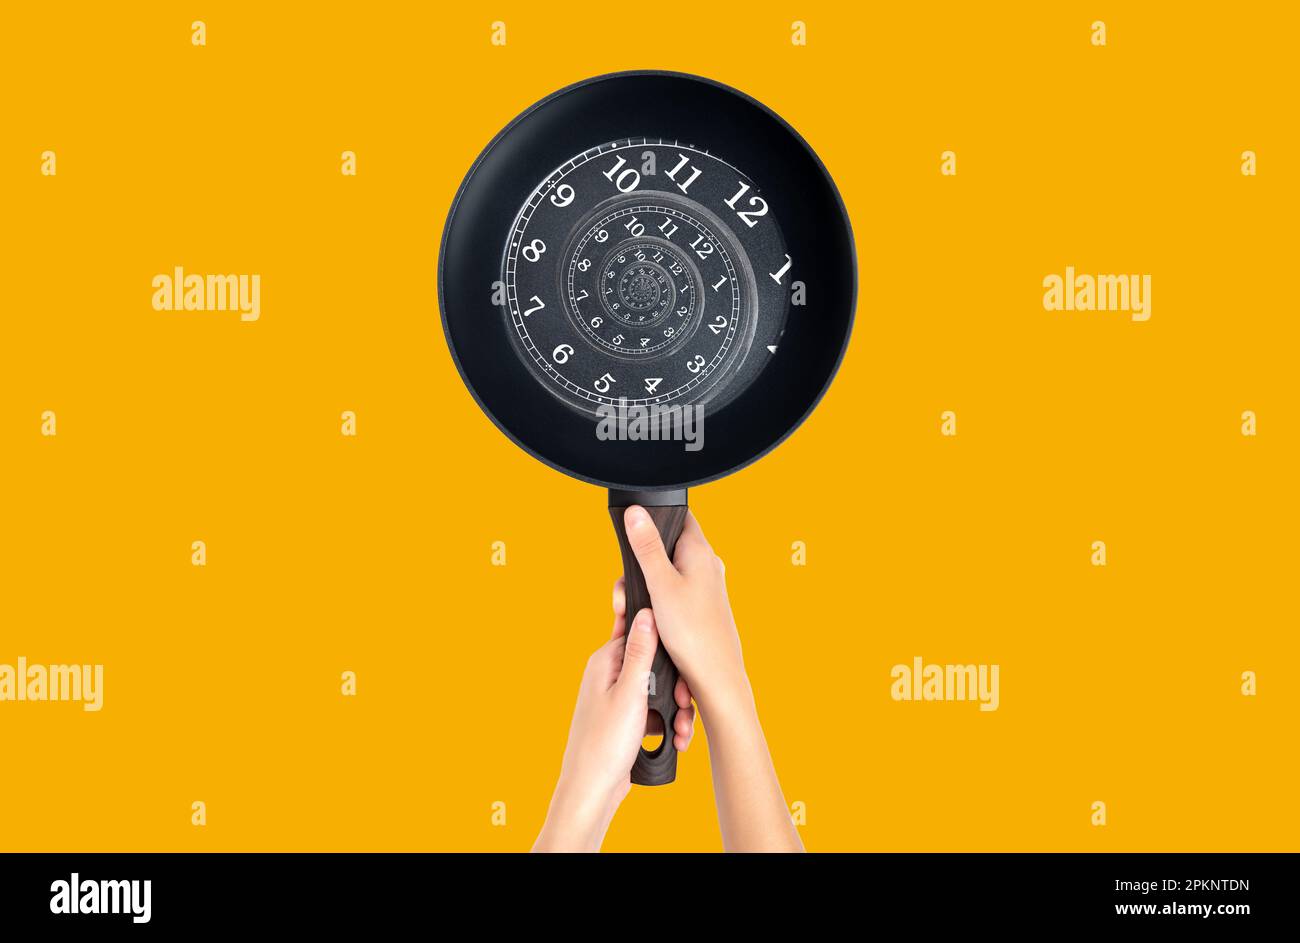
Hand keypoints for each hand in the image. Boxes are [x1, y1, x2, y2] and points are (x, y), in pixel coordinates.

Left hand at [533, 579, 695, 851]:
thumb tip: (647, 611)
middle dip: (675, 687)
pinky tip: (675, 740)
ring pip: (658, 691)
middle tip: (681, 705)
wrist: (593, 790)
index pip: (642, 635)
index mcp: (605, 661)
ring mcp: (617, 698)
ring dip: (675, 710)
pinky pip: (653, 712)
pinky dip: (666, 724)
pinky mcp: (625, 719)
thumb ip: (641, 651)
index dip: (666, 652)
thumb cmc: (605, 742)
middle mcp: (609, 676)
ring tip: (681, 732)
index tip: (680, 672)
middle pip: (655, 665)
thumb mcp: (629, 692)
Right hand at [622, 506, 750, 720]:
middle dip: (641, 564)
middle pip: (666, 548)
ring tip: (633, 611)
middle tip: (627, 590)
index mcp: (700, 551)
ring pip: (666, 574)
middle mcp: (706, 564)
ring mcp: (705, 586)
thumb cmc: (692, 632)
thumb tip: (636, 512)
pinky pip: (673, 594)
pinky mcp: (701, 606)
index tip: (633, 535)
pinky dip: (656, 603)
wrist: (716, 678)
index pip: (678, 517)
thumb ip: (646, 547)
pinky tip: (648, 622)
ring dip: (645, 588)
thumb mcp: (660, 584)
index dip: (654, 520)